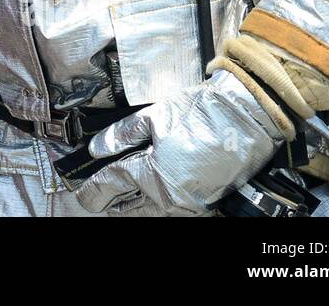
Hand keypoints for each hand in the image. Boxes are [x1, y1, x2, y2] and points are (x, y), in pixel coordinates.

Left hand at [71, 70, 280, 215]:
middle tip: (94, 201)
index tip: (82, 194)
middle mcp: (169, 196)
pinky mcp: (205, 204)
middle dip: (110, 204)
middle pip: (130, 208)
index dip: (93, 190)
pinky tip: (151, 202)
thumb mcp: (153, 118)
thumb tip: (96, 149)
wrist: (246, 118)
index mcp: (153, 174)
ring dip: (133, 210)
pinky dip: (157, 209)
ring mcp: (189, 204)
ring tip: (119, 205)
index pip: (112, 185)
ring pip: (151, 214)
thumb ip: (120, 135)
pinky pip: (173, 212)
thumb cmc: (203, 114)